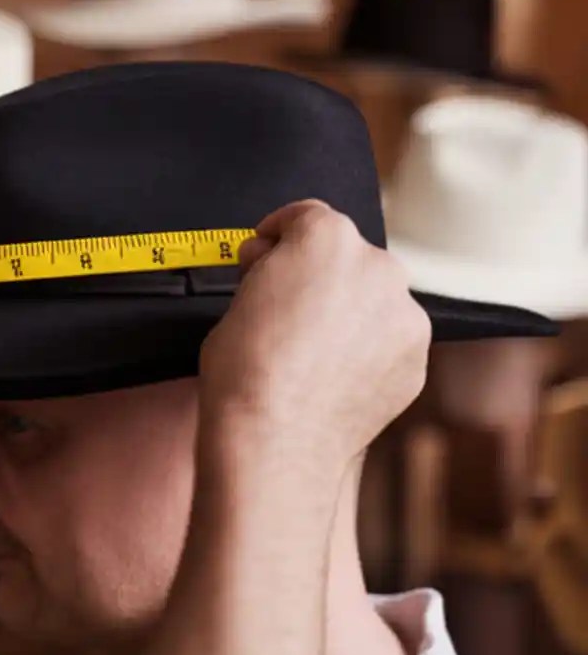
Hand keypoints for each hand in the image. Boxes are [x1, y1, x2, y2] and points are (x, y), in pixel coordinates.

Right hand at [199, 200, 430, 486]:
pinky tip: (332, 376)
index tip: (267, 252)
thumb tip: (275, 266)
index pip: (305, 216)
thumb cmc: (245, 371)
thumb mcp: (238, 300)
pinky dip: (367, 351)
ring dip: (348, 312)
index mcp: (328, 239)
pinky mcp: (417, 359)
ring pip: (374, 300)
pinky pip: (389, 341)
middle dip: (319, 275)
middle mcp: (377, 266)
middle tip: (286, 309)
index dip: (278, 235)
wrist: (275, 439)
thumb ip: (268, 271)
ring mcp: (404, 314)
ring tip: (310, 352)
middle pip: (347, 257)